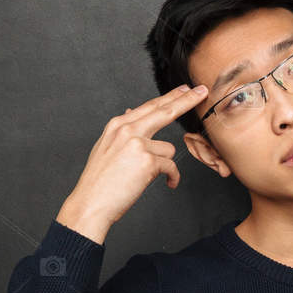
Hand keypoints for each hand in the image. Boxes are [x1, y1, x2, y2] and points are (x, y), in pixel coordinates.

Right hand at [55, 83, 210, 242]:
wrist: (91, 203)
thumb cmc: (100, 181)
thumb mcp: (107, 148)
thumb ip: (123, 131)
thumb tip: (132, 111)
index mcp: (117, 125)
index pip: (149, 106)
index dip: (170, 97)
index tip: (185, 89)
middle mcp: (127, 130)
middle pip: (164, 111)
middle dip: (186, 100)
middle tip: (202, 91)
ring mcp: (137, 144)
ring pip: (168, 149)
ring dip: (164, 164)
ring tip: (147, 176)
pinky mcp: (147, 161)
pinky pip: (171, 167)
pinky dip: (172, 177)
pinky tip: (167, 184)